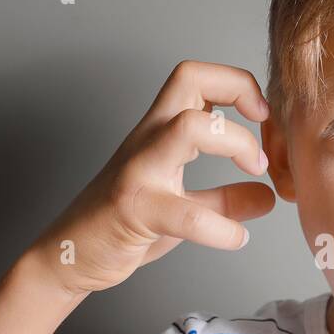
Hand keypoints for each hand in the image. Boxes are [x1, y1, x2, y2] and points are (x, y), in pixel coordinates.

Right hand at [26, 60, 275, 296]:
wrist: (68, 257)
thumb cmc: (122, 224)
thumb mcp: (183, 206)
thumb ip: (224, 198)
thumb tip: (266, 197)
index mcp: (159, 131)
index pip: (196, 76)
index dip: (237, 83)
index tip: (262, 117)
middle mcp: (148, 140)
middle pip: (190, 78)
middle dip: (239, 91)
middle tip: (263, 136)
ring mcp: (139, 171)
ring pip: (188, 127)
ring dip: (236, 143)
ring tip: (257, 173)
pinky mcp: (134, 210)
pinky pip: (187, 213)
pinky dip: (222, 229)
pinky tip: (235, 239)